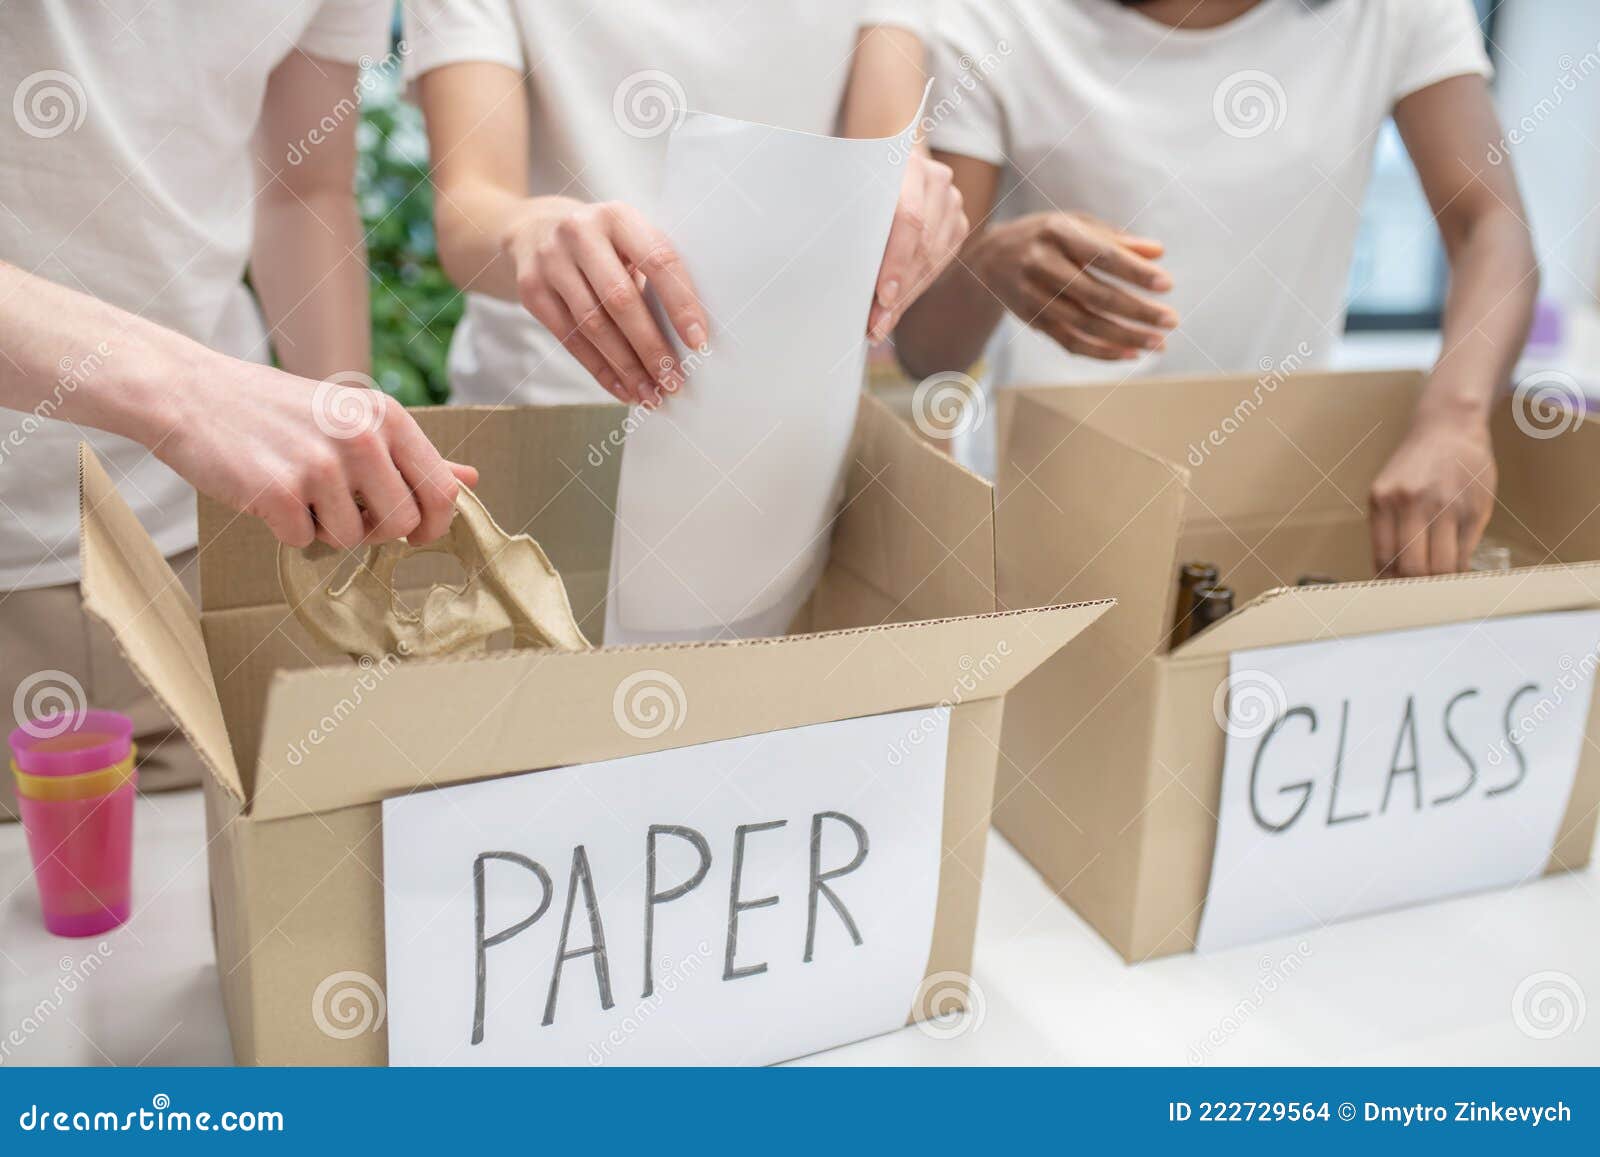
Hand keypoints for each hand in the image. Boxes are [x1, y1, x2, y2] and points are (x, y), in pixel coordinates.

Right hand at [156, 361, 477, 549]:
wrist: (193, 394)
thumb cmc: (278, 411)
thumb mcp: (353, 418)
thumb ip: (412, 454)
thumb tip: (470, 479)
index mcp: (386, 417)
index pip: (441, 491)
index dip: (433, 524)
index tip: (416, 533)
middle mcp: (361, 438)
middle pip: (403, 524)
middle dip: (376, 530)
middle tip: (343, 508)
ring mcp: (320, 465)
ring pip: (353, 539)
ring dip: (326, 527)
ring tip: (299, 488)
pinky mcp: (279, 492)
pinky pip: (304, 541)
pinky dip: (287, 529)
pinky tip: (269, 493)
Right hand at [506, 199, 708, 406]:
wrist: (535, 227)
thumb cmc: (603, 242)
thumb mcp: (629, 238)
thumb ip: (655, 272)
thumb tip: (689, 336)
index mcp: (618, 216)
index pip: (657, 261)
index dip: (680, 304)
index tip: (697, 342)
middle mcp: (579, 233)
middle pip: (620, 299)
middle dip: (650, 347)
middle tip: (673, 380)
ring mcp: (550, 261)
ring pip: (593, 325)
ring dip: (627, 366)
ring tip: (651, 394)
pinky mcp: (531, 291)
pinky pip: (570, 340)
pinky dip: (600, 370)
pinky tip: (623, 388)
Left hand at [869, 153, 968, 341]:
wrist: (889, 158)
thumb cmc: (862, 179)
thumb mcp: (854, 190)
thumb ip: (857, 222)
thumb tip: (850, 280)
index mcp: (909, 165)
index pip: (908, 220)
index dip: (895, 262)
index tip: (882, 298)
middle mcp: (938, 182)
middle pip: (922, 246)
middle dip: (898, 291)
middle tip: (875, 325)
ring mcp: (952, 202)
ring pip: (933, 259)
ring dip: (906, 297)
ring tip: (881, 325)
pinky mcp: (958, 224)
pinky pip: (940, 264)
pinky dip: (916, 288)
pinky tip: (897, 308)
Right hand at [966, 211, 1177, 358]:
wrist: (989, 258)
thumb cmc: (1046, 236)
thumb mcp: (1076, 225)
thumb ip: (1116, 239)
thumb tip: (1159, 253)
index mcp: (1058, 233)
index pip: (1103, 256)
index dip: (1135, 272)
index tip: (1167, 285)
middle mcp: (1042, 264)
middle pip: (1096, 296)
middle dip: (1137, 311)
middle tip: (1171, 321)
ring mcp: (1034, 296)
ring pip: (1085, 325)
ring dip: (1125, 337)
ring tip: (1158, 343)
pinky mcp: (1033, 320)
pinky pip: (1070, 342)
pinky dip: (1102, 351)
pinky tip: (1130, 354)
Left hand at [1369, 406, 1495, 575]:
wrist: (1450, 427)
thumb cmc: (1416, 464)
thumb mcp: (1388, 489)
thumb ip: (1387, 527)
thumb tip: (1389, 574)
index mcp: (1382, 501)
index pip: (1384, 559)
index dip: (1391, 582)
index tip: (1397, 592)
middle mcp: (1412, 503)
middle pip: (1414, 568)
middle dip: (1417, 585)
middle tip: (1421, 590)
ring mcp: (1446, 506)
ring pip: (1442, 565)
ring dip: (1442, 580)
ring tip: (1440, 580)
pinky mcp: (1475, 509)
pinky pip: (1466, 552)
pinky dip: (1460, 565)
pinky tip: (1457, 565)